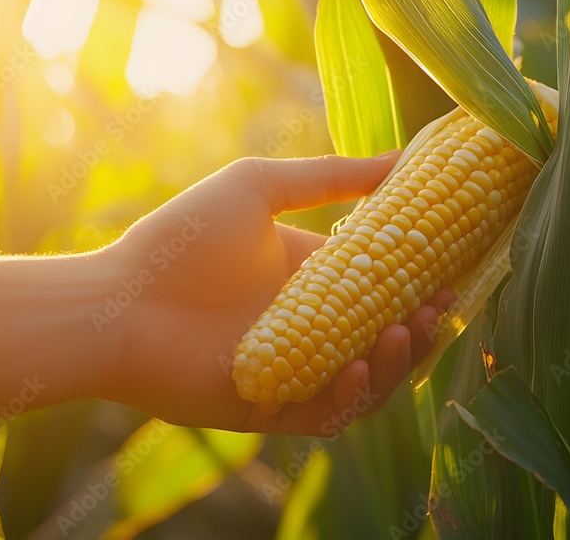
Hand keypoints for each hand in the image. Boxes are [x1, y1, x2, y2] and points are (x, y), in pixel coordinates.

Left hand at [101, 153, 454, 434]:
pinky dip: (352, 393)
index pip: (382, 288)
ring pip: (367, 379)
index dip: (421, 284)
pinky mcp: (273, 408)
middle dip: (418, 326)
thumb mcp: (257, 188)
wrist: (118, 304)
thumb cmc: (181, 241)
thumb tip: (401, 157)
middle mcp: (307, 327)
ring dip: (394, 361)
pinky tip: (358, 362)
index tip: (451, 271)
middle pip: (384, 336)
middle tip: (437, 306)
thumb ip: (329, 176)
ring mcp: (293, 371)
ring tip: (400, 332)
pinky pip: (328, 412)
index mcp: (309, 280)